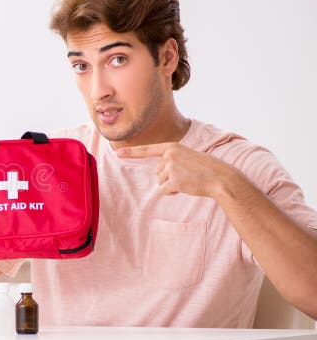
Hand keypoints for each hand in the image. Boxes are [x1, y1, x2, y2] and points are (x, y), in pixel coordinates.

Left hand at [117, 142, 236, 196]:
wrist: (221, 178)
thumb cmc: (207, 168)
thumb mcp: (188, 156)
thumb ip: (172, 160)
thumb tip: (159, 173)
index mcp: (172, 147)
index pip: (148, 149)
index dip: (132, 152)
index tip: (118, 153)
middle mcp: (169, 155)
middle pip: (157, 172)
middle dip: (169, 177)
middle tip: (187, 176)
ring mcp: (170, 167)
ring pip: (160, 182)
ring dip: (172, 185)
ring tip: (189, 180)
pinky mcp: (173, 180)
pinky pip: (165, 190)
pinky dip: (173, 192)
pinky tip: (186, 187)